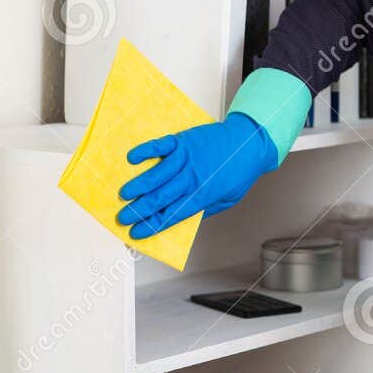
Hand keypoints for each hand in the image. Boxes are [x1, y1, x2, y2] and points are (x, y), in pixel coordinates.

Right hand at [116, 112, 279, 238]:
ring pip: (156, 175)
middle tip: (122, 217)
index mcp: (202, 195)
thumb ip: (203, 208)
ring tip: (123, 195)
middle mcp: (191, 178)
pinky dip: (145, 151)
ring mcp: (186, 158)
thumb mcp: (226, 199)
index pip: (172, 215)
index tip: (137, 232)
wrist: (249, 142)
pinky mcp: (183, 141)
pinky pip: (160, 146)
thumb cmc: (240, 170)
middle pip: (160, 198)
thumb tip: (182, 218)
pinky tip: (133, 158)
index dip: (152, 225)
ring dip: (138, 186)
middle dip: (139, 210)